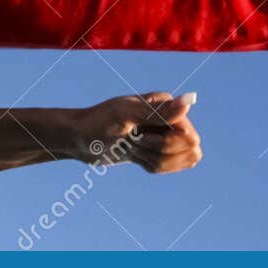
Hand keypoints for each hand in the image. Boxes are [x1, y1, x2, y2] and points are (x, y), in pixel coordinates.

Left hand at [74, 91, 201, 173]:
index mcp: (166, 102)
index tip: (137, 136)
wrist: (78, 139)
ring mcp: (164, 133)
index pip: (189, 137)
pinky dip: (151, 166)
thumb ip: (160, 112)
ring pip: (179, 161)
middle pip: (188, 151)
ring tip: (131, 146)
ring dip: (154, 160)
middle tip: (133, 142)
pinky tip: (133, 154)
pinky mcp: (157, 149)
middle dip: (159, 153)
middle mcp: (170, 117)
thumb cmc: (97, 123)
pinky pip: (168, 167)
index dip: (165, 143)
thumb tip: (190, 99)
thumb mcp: (126, 116)